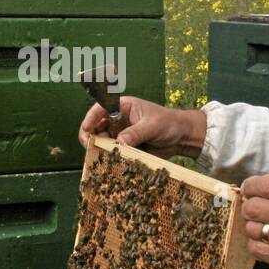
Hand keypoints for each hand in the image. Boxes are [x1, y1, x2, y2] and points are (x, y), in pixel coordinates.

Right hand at [79, 96, 206, 158]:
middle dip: (91, 136)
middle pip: (96, 126)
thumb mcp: (152, 126)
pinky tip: (111, 161)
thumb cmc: (168, 123)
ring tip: (103, 155)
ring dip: (100, 148)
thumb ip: (136, 133)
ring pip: (102, 141)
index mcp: (123, 106)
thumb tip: (120, 142)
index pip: (101, 108)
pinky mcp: (124, 148)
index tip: (87, 128)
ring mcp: (120, 134)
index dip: (91, 117)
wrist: (181, 137)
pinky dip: (109, 157)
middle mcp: (118, 120)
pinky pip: (112, 152)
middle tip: (90, 146)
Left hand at [241, 175, 268, 268]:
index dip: (251, 187)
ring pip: (252, 230)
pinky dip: (258, 245)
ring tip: (267, 228)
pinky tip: (268, 243)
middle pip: (252, 208)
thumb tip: (262, 189)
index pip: (261, 185)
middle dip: (251, 207)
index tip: (252, 190)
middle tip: (257, 210)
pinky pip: (257, 251)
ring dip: (256, 228)